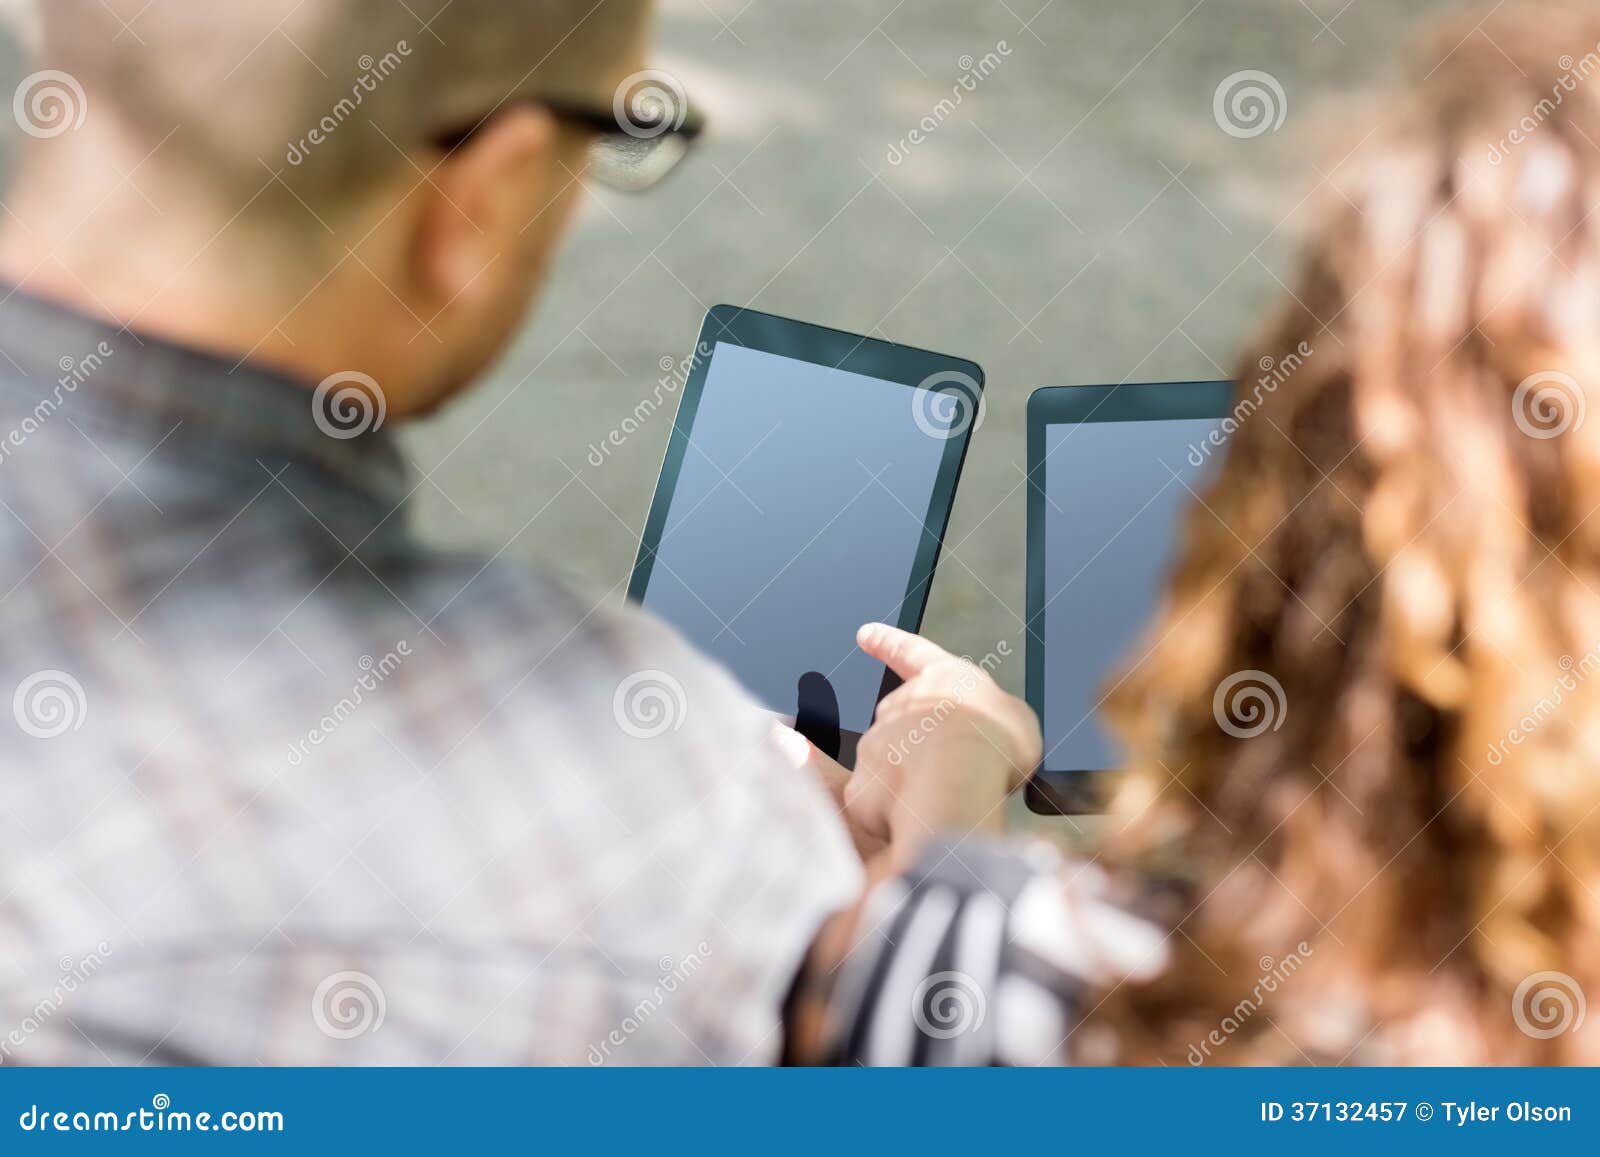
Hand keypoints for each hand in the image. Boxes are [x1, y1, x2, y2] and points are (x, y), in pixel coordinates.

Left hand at [773, 624, 1040, 872]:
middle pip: (908, 724)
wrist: (956, 777)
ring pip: (896, 767)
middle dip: (925, 748)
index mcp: (941, 678)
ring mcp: (878, 743)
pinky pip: (883, 802)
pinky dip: (901, 814)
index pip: (911, 652)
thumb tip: (987, 728)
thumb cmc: (992, 740)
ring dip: (918, 784)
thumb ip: (995, 717)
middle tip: (957, 771)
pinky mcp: (865, 783)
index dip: (889, 642)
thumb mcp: (1015, 718)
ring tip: (951, 800)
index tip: (865, 634)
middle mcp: (901, 704)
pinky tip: (927, 820)